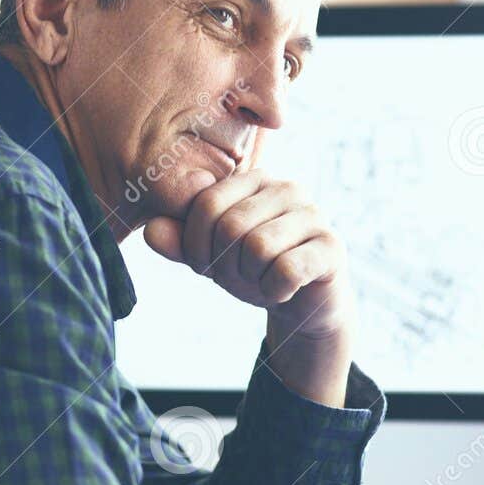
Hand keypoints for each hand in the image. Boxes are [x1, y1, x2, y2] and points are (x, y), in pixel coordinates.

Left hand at [143, 170, 355, 405]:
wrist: (303, 304)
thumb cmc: (254, 271)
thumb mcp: (210, 258)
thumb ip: (180, 243)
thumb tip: (151, 230)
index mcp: (253, 180)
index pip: (205, 203)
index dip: (195, 245)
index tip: (208, 265)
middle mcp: (286, 188)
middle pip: (230, 225)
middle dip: (225, 265)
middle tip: (240, 276)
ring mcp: (313, 215)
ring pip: (258, 247)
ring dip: (251, 278)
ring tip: (263, 280)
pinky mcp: (332, 247)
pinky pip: (287, 269)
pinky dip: (275, 290)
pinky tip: (284, 291)